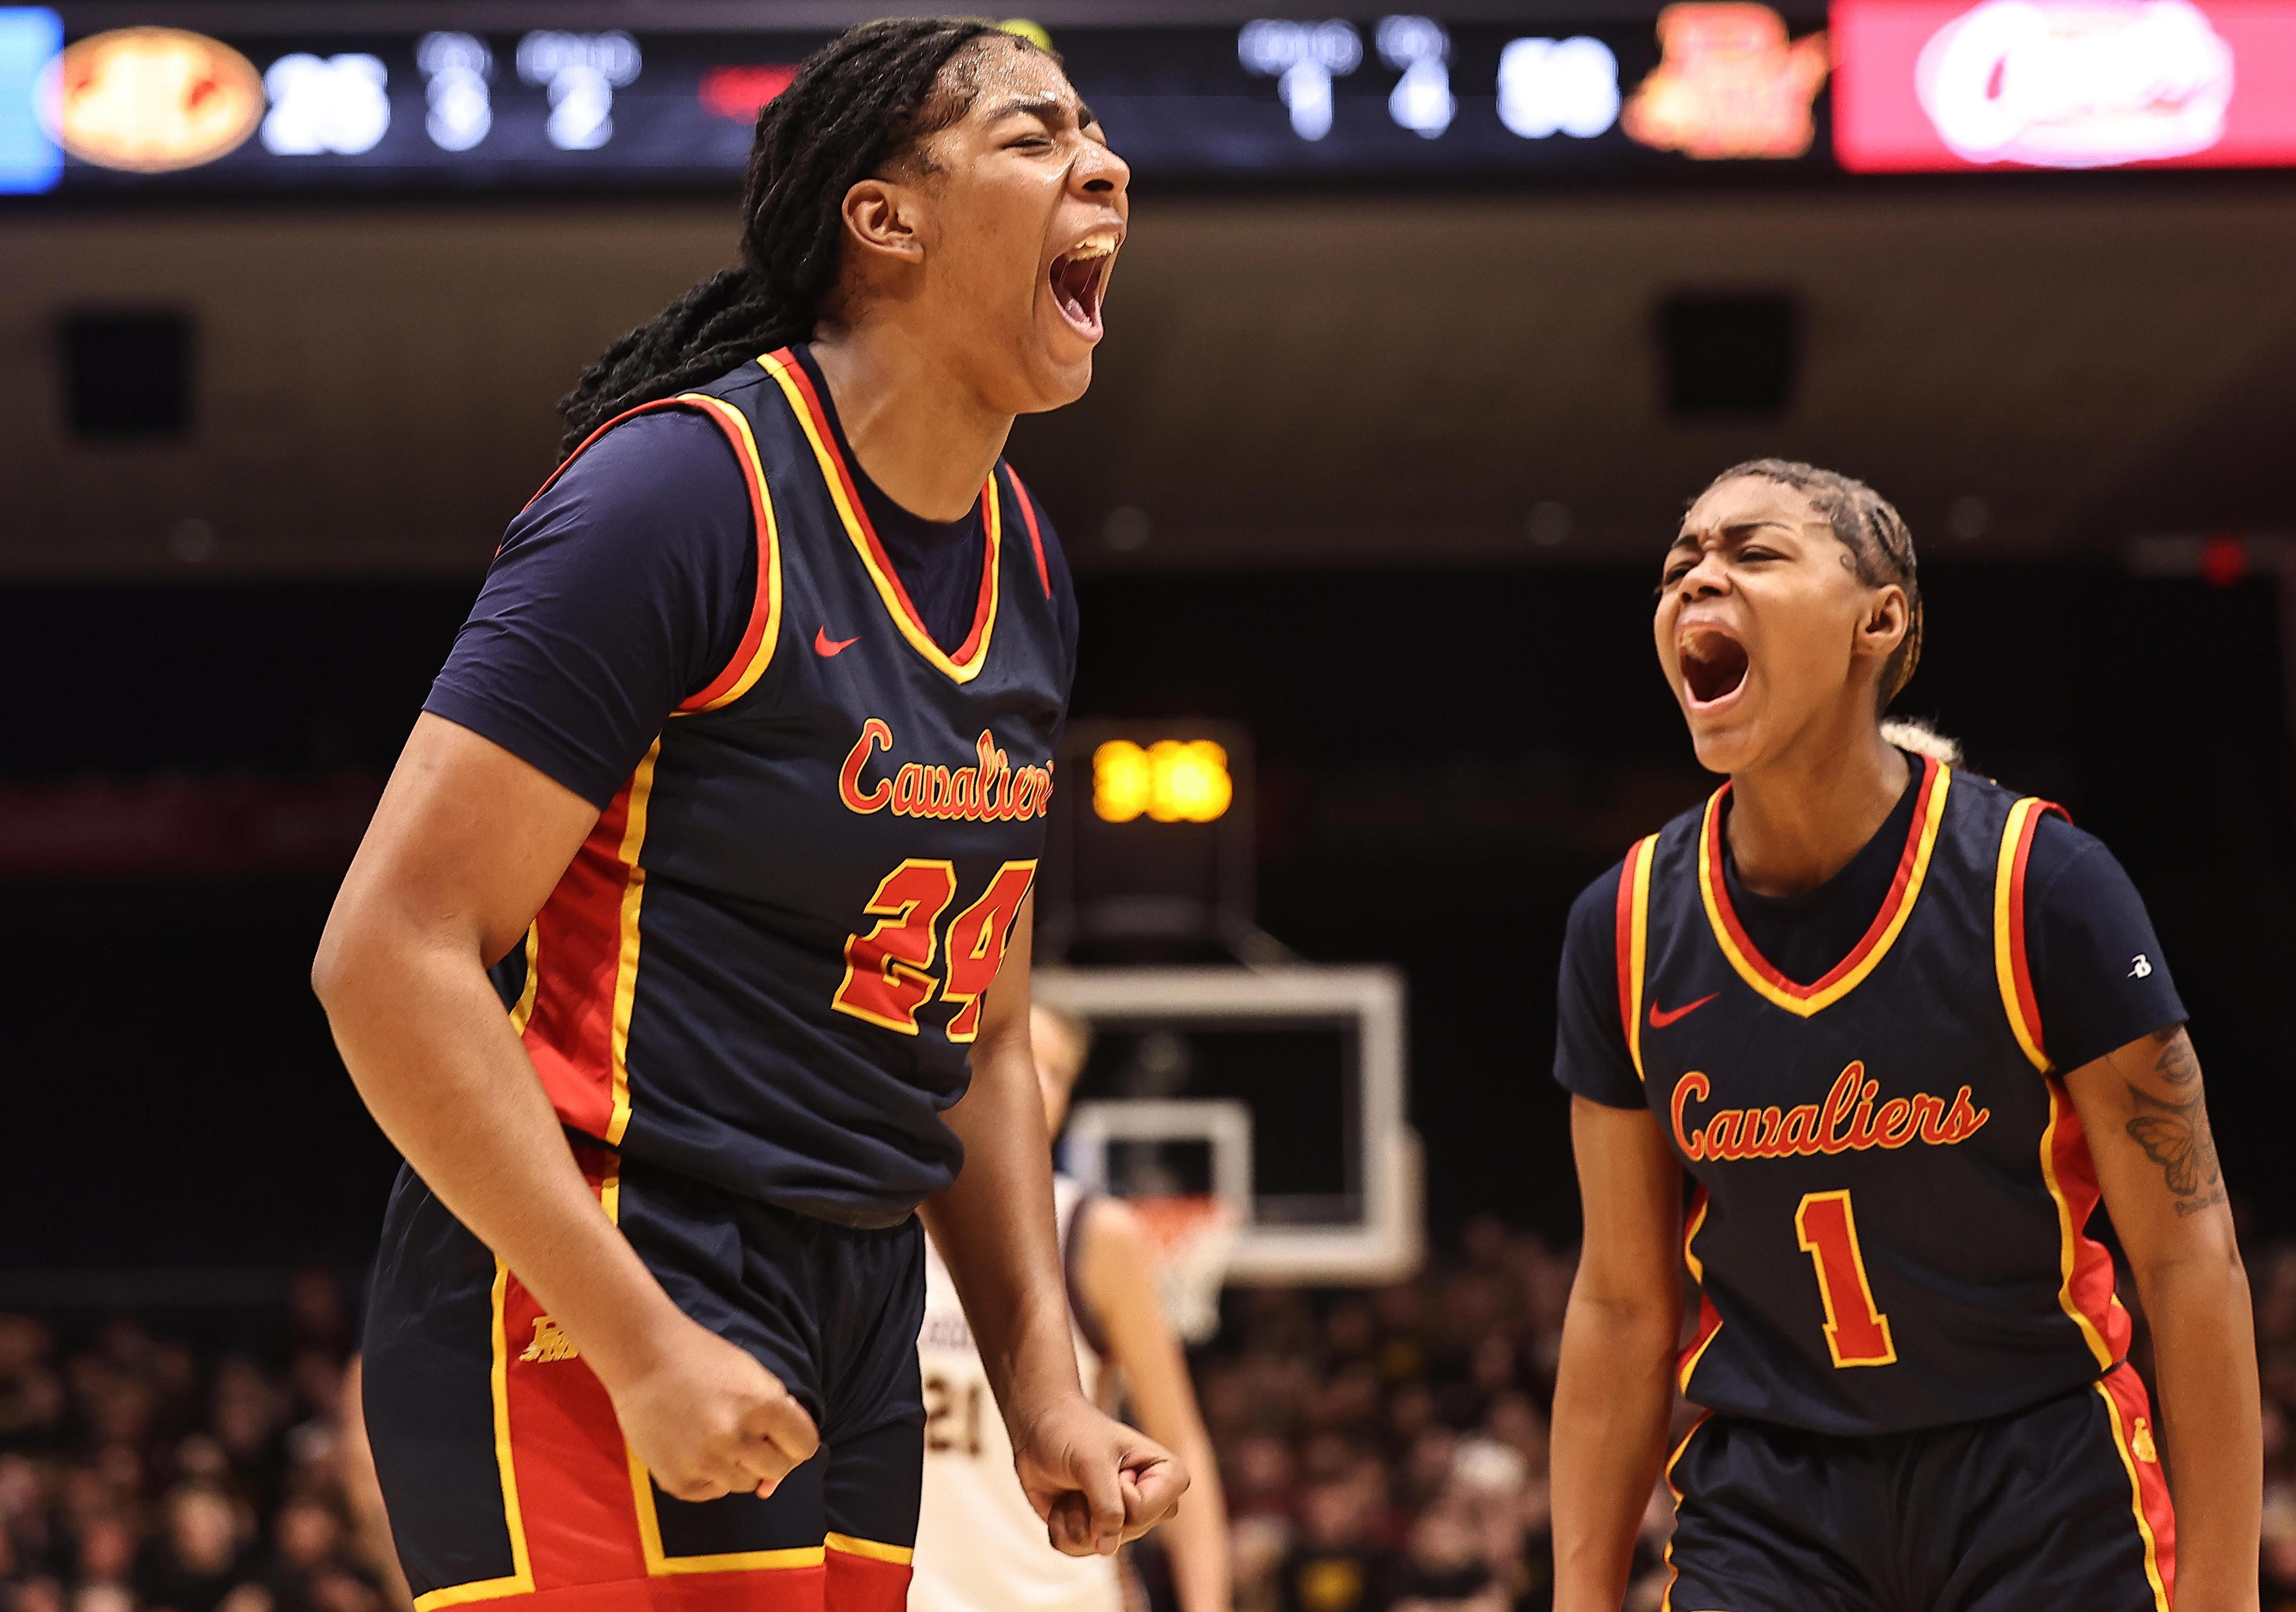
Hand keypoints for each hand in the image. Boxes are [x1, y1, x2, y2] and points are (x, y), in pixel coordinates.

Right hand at [601, 1316, 818, 1502]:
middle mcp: (735, 1438)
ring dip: (737, 1466)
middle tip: (746, 1436)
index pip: (805, 1447)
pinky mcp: (677, 1480)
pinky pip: (712, 1492)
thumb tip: (776, 1478)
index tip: (781, 1436)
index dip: (795, 1441)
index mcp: (763, 1406)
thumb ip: (778, 1419)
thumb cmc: (705, 1361)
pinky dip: (709, 1477)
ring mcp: (704, 1463)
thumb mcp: (755, 1376)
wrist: (645, 1357)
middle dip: (768, 1455)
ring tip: (714, 1436)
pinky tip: (694, 1448)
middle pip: (776, 1470)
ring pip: (744, 1485)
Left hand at [1012, 1391, 1188, 1556]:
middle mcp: (1150, 1501)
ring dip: (1073, 1517)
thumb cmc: (1071, 1431)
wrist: (1039, 1427)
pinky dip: (1059, 1526)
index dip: (1118, 1494)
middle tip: (1088, 1475)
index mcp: (1166, 1475)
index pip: (1143, 1511)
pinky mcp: (1094, 1531)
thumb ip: (1107, 1507)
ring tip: (1074, 1486)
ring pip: (1098, 1546)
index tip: (1111, 1465)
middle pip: (1125, 1532)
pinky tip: (1060, 1502)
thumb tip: (1108, 1549)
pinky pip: (1075, 1550)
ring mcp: (1122, 1519)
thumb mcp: (1091, 1462)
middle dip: (1093, 1508)